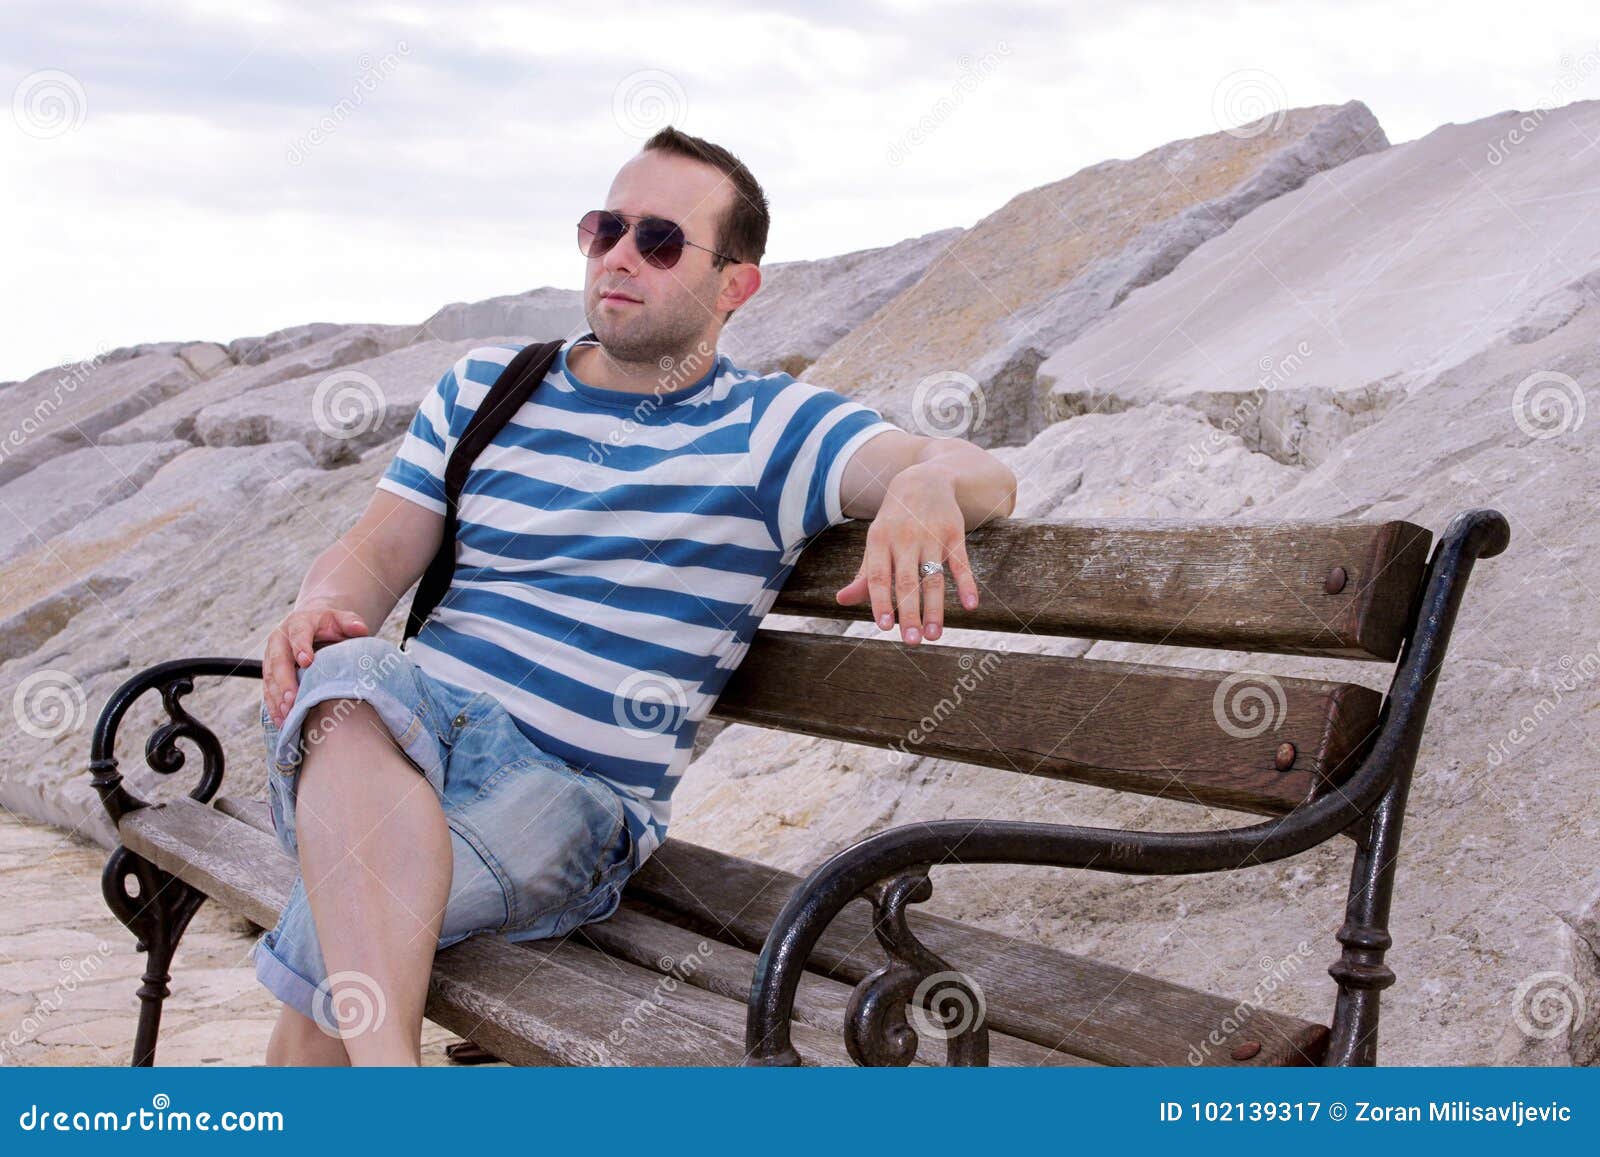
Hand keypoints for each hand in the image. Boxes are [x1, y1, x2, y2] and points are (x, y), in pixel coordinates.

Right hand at [262, 606, 368, 724]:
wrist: (312, 622)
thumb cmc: (329, 624)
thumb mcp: (341, 618)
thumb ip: (350, 622)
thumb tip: (360, 629)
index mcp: (298, 623)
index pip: (298, 634)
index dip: (301, 646)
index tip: (306, 661)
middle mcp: (280, 640)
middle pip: (278, 660)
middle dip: (285, 681)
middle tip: (292, 700)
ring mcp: (272, 657)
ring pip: (270, 678)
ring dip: (277, 698)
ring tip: (286, 715)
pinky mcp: (270, 673)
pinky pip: (268, 690)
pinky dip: (273, 706)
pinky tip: (280, 721)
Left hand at [834, 464, 978, 644]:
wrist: (923, 479)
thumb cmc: (895, 521)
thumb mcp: (876, 542)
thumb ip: (863, 575)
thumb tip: (841, 601)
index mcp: (879, 540)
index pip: (879, 576)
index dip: (881, 601)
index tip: (884, 627)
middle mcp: (904, 537)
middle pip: (907, 582)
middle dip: (909, 613)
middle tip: (911, 641)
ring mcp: (931, 534)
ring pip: (933, 578)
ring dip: (934, 609)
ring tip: (933, 636)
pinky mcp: (954, 532)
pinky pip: (961, 563)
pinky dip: (967, 584)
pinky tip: (971, 605)